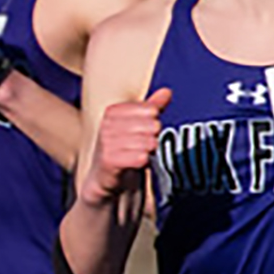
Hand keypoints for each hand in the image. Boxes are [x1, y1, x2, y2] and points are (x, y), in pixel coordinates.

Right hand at [84, 88, 171, 203]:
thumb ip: (152, 108)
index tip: (145, 133)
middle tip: (143, 147)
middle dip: (153, 138)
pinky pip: (140, 157)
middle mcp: (106, 125)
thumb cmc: (123, 152)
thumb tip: (167, 92)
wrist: (107, 181)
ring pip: (148, 142)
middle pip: (151, 125)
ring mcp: (106, 143)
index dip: (154, 123)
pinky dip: (144, 162)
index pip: (150, 110)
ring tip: (140, 156)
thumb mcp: (138, 127)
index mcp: (113, 112)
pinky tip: (138, 164)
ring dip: (149, 152)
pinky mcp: (109, 161)